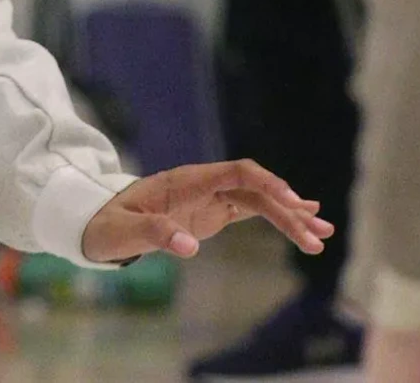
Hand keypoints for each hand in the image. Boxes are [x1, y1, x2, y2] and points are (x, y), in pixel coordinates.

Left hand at [80, 159, 333, 263]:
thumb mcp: (123, 233)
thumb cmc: (107, 226)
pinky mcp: (213, 211)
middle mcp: (205, 183)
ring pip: (259, 201)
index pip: (238, 172)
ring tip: (322, 234)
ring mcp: (211, 196)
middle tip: (318, 234)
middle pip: (257, 190)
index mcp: (188, 180)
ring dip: (290, 216)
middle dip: (289, 210)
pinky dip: (277, 217)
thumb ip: (155, 234)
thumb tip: (190, 247)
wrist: (97, 222)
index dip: (267, 184)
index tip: (292, 204)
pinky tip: (301, 223)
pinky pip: (252, 210)